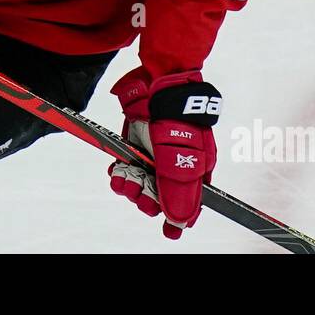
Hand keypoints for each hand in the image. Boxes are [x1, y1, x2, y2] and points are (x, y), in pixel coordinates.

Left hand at [108, 67, 221, 238]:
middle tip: (141, 192)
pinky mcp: (135, 149)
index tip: (169, 231)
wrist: (154, 83)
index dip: (180, 218)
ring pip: (141, 187)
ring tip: (126, 178)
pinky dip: (120, 175)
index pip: (191, 203)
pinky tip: (117, 171)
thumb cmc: (176, 119)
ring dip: (130, 188)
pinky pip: (126, 172)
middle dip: (148, 200)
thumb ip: (179, 189)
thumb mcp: (180, 157)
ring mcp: (154, 158)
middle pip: (161, 199)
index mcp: (196, 170)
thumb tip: (181, 221)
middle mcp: (175, 166)